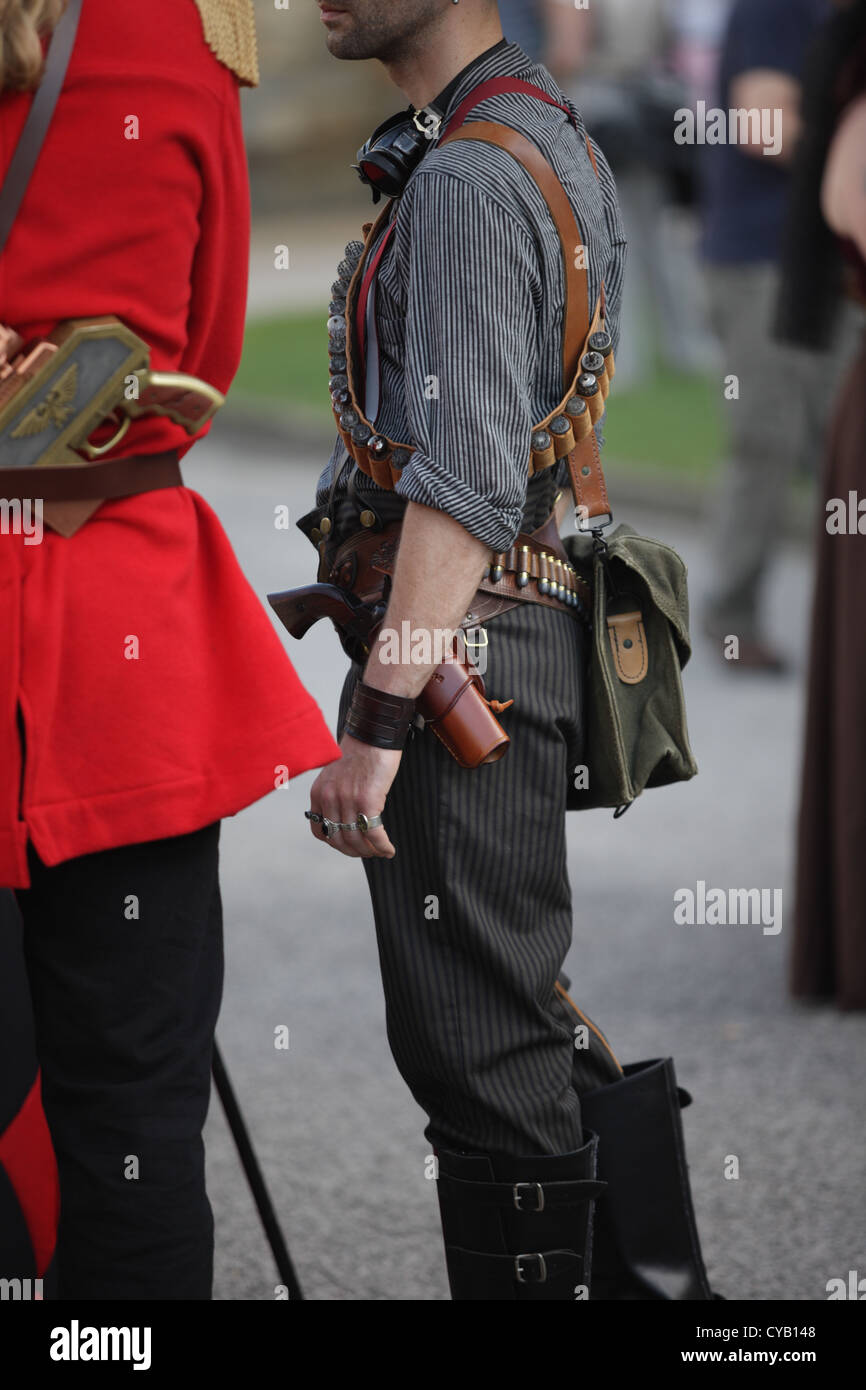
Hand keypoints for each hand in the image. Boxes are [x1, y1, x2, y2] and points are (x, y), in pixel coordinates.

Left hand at [307, 733, 400, 858]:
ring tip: (381, 851)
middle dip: (355, 852)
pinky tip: (389, 849)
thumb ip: (335, 795)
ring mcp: (347, 800)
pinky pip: (373, 833)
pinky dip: (382, 846)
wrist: (373, 733)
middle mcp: (329, 798)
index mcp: (319, 793)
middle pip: (338, 840)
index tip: (349, 845)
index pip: (320, 831)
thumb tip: (346, 820)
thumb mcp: (336, 775)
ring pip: (356, 841)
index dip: (335, 843)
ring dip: (370, 852)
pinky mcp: (368, 800)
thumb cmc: (360, 752)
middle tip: (369, 852)